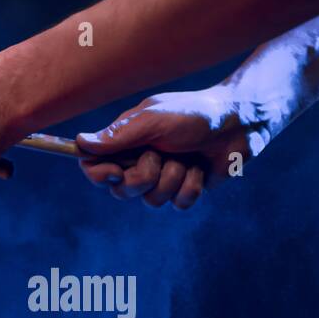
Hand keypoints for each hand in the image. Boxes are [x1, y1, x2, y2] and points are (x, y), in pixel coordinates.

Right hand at [75, 86, 270, 209]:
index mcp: (125, 142)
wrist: (238, 122)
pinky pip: (178, 205)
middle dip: (142, 177)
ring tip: (186, 158)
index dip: (98, 174)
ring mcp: (162, 177)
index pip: (94, 166)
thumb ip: (118, 135)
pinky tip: (200, 169)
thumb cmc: (193, 113)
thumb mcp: (153, 120)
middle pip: (120, 190)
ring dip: (172, 179)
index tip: (113, 171)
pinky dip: (191, 187)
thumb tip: (80, 143)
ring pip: (151, 200)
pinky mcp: (185, 189)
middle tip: (158, 157)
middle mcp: (139, 161)